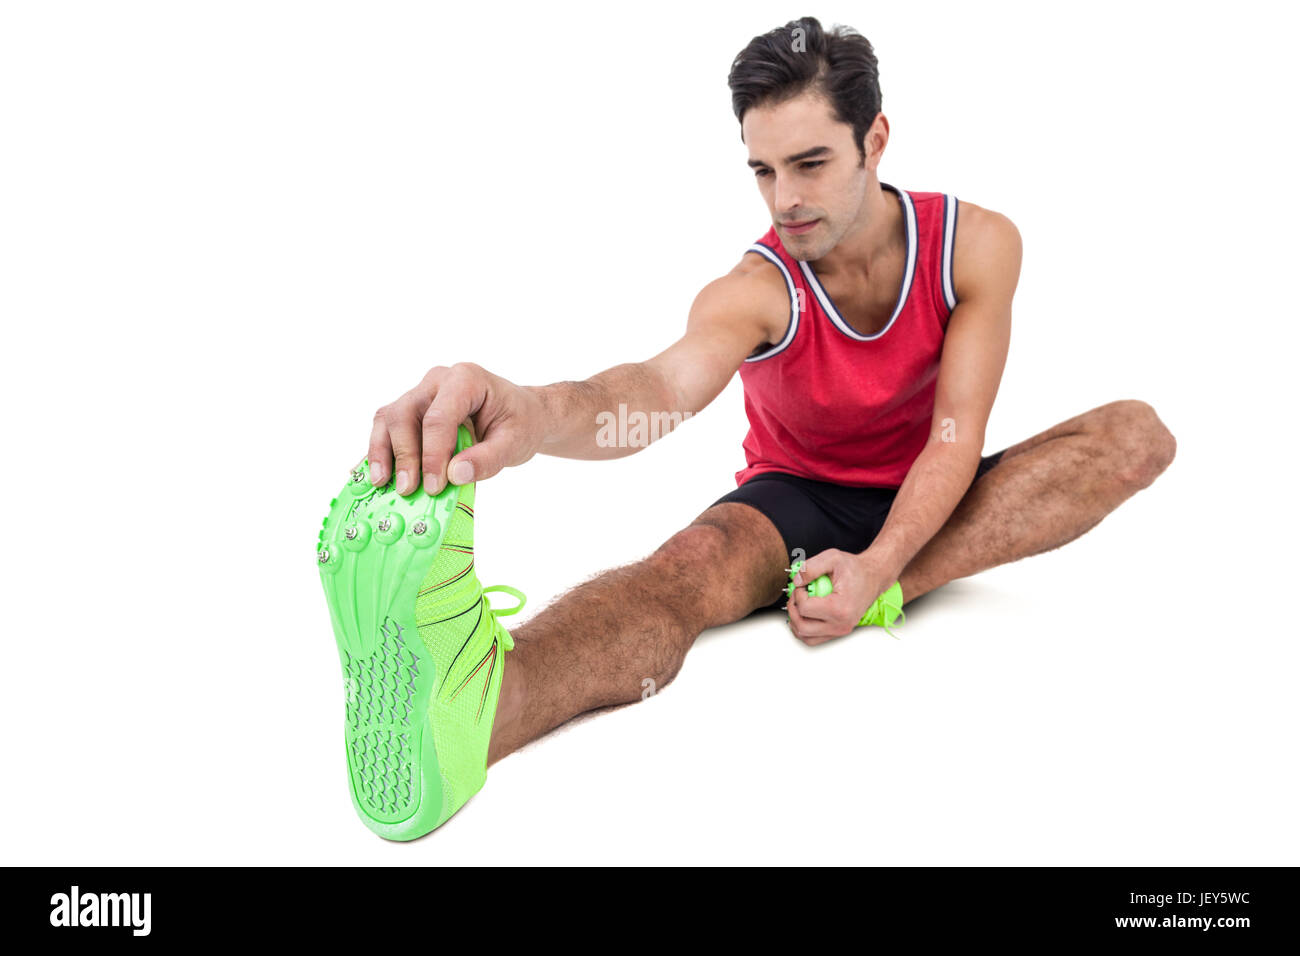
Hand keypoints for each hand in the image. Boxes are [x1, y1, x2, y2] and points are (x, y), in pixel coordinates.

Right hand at [368, 362, 544, 494]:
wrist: (521, 414)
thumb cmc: (519, 422)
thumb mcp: (515, 443)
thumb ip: (488, 459)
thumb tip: (454, 475)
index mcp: (465, 380)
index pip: (438, 418)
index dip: (432, 454)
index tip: (433, 486)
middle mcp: (437, 382)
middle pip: (405, 414)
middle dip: (404, 455)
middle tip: (408, 490)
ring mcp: (421, 394)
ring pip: (389, 417)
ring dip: (382, 451)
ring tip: (382, 483)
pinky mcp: (412, 411)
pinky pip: (387, 427)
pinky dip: (380, 451)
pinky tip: (374, 475)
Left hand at [787, 548, 892, 645]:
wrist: (873, 577)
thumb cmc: (856, 570)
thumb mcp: (832, 558)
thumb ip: (811, 567)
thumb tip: (796, 580)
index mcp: (839, 607)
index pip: (805, 609)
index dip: (797, 594)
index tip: (802, 585)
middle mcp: (841, 623)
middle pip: (802, 627)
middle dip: (793, 609)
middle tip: (797, 596)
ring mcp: (840, 630)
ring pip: (805, 636)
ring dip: (796, 621)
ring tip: (800, 605)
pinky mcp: (838, 632)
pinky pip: (813, 638)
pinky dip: (803, 628)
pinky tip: (804, 614)